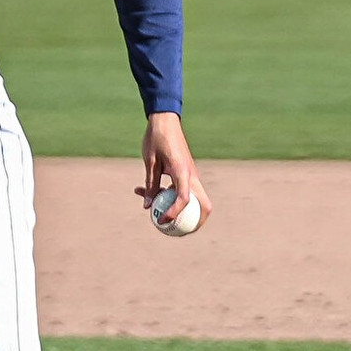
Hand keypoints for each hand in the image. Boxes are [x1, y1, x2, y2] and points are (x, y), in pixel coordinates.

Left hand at [137, 111, 210, 231]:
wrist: (165, 119)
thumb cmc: (156, 137)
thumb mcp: (150, 162)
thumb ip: (151, 185)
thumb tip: (147, 207)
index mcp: (183, 171)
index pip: (184, 199)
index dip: (174, 213)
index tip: (161, 221)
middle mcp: (192, 175)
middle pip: (204, 205)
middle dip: (194, 222)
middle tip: (176, 230)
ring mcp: (191, 174)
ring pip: (193, 200)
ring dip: (178, 208)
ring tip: (154, 211)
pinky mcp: (186, 173)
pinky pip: (183, 191)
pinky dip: (170, 196)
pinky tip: (148, 193)